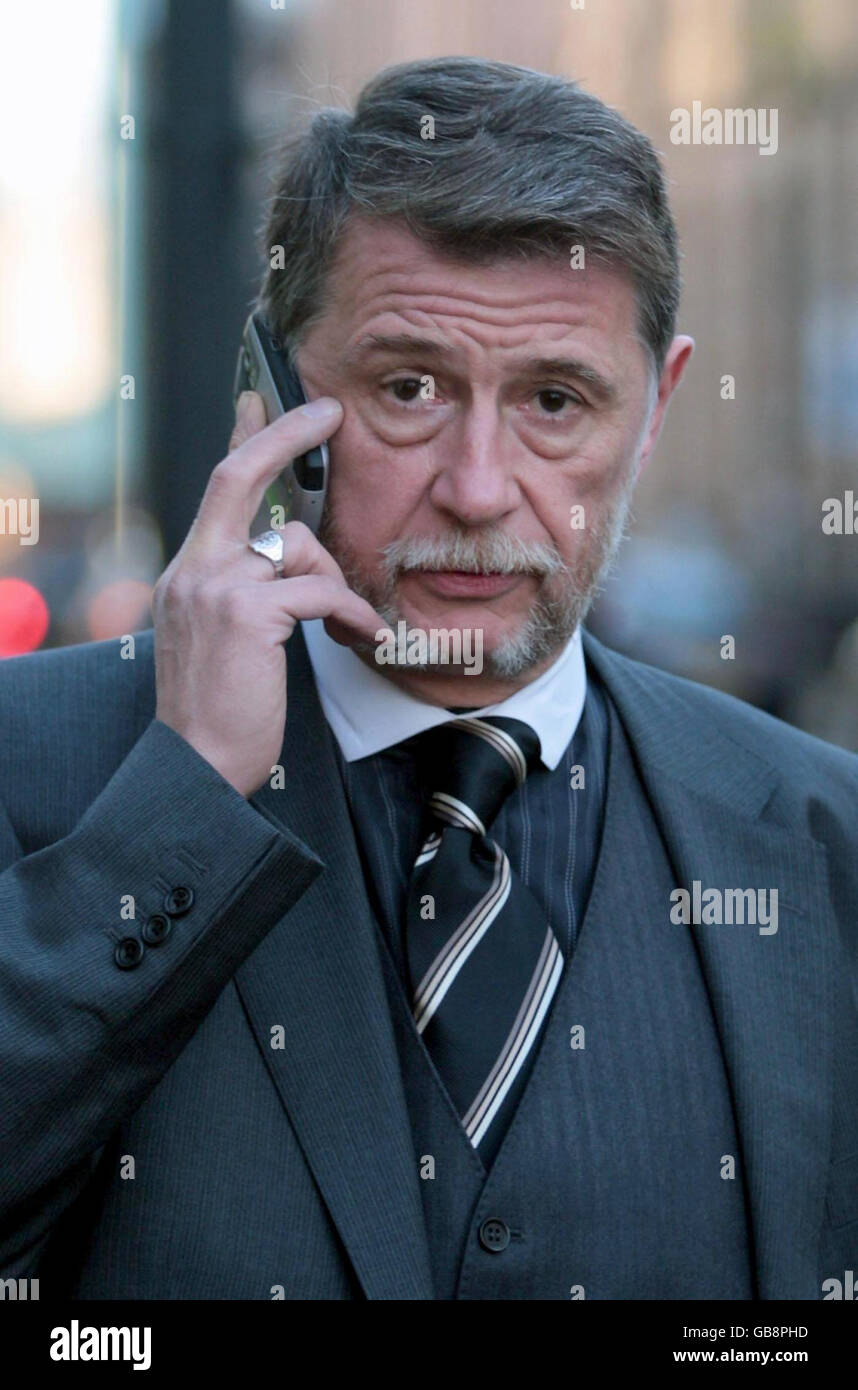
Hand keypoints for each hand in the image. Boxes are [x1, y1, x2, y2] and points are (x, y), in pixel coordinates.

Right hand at [152, 390, 383, 798]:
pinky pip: (321, 592)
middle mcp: (193, 569)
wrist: (197, 767)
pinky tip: (364, 639)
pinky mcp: (247, 614)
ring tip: (353, 626)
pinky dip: (352, 614)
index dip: (243, 438)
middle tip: (328, 412)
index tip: (260, 402)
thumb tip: (292, 566)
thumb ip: (246, 594)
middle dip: (285, 434)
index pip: (217, 490)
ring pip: (296, 544)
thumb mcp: (222, 640)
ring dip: (337, 580)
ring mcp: (215, 587)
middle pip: (240, 475)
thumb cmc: (219, 713)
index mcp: (189, 573)